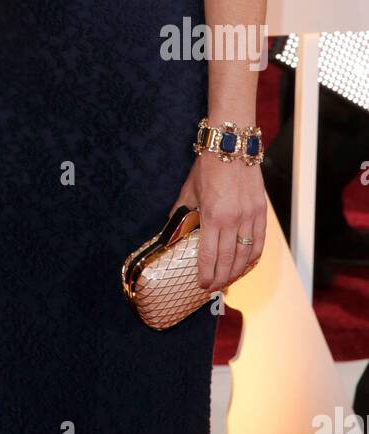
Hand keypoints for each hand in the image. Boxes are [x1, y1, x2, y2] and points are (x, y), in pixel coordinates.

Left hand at [171, 153, 266, 292]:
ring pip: (246, 255)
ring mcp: (250, 217)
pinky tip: (247, 265)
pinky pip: (260, 242)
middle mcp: (233, 220)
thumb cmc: (208, 166)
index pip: (210, 255)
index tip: (202, 284)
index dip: (206, 274)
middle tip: (214, 287)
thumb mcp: (189, 190)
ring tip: (229, 280)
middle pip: (229, 260)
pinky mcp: (261, 212)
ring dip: (238, 272)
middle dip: (221, 278)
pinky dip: (254, 257)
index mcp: (213, 216)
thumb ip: (181, 212)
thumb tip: (172, 230)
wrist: (231, 145)